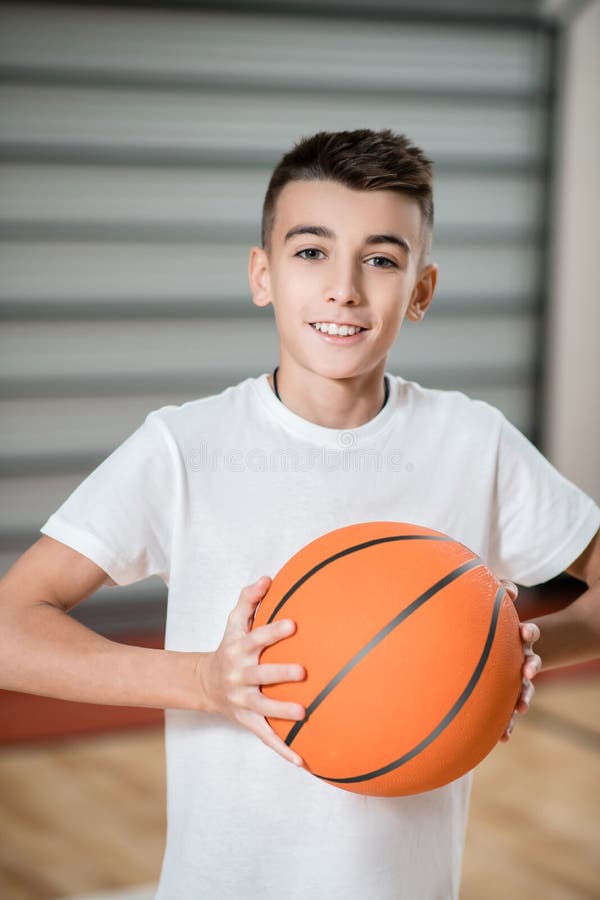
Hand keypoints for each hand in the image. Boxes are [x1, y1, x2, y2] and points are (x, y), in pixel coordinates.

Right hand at [199, 575, 305, 765]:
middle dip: (279, 673)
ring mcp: (243, 701)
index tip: (293, 624)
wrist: (205, 683)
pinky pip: (266, 737)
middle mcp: (240, 676)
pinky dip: (283, 749)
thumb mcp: (235, 621)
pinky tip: (304, 760)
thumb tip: (268, 578)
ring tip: (304, 713)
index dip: (273, 631)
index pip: (257, 638)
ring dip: (282, 712)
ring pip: (263, 708)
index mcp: (239, 650)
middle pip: (260, 675)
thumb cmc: (230, 646)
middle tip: (302, 671)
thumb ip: (249, 599)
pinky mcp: (247, 721)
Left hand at [499, 581, 541, 741]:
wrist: (481, 649)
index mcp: (515, 638)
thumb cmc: (487, 626)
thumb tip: (508, 589)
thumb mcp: (492, 609)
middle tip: (527, 670)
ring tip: (519, 708)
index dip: (529, 633)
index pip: (528, 633)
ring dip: (524, 698)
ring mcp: (514, 678)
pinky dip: (507, 724)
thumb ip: (501, 594)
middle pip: (532, 662)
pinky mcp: (506, 695)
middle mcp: (520, 658)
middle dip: (531, 666)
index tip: (525, 632)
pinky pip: (507, 712)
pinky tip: (503, 738)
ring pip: (524, 689)